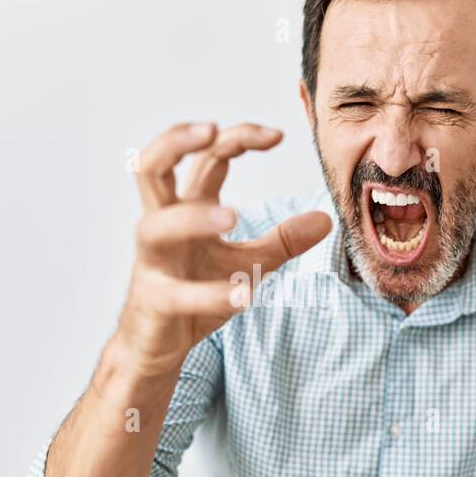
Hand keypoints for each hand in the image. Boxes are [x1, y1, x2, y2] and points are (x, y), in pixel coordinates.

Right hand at [116, 122, 331, 374]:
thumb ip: (281, 240)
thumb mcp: (248, 264)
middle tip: (212, 129)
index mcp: (186, 209)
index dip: (237, 138)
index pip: (206, 158)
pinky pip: (178, 294)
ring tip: (234, 216)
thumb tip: (325, 219)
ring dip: (193, 218)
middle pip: (150, 168)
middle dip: (175, 141)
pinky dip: (210, 294)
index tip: (278, 135)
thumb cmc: (195, 297)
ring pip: (156, 227)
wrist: (158, 348)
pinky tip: (243, 295)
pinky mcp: (155, 302)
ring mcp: (153, 263)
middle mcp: (163, 226)